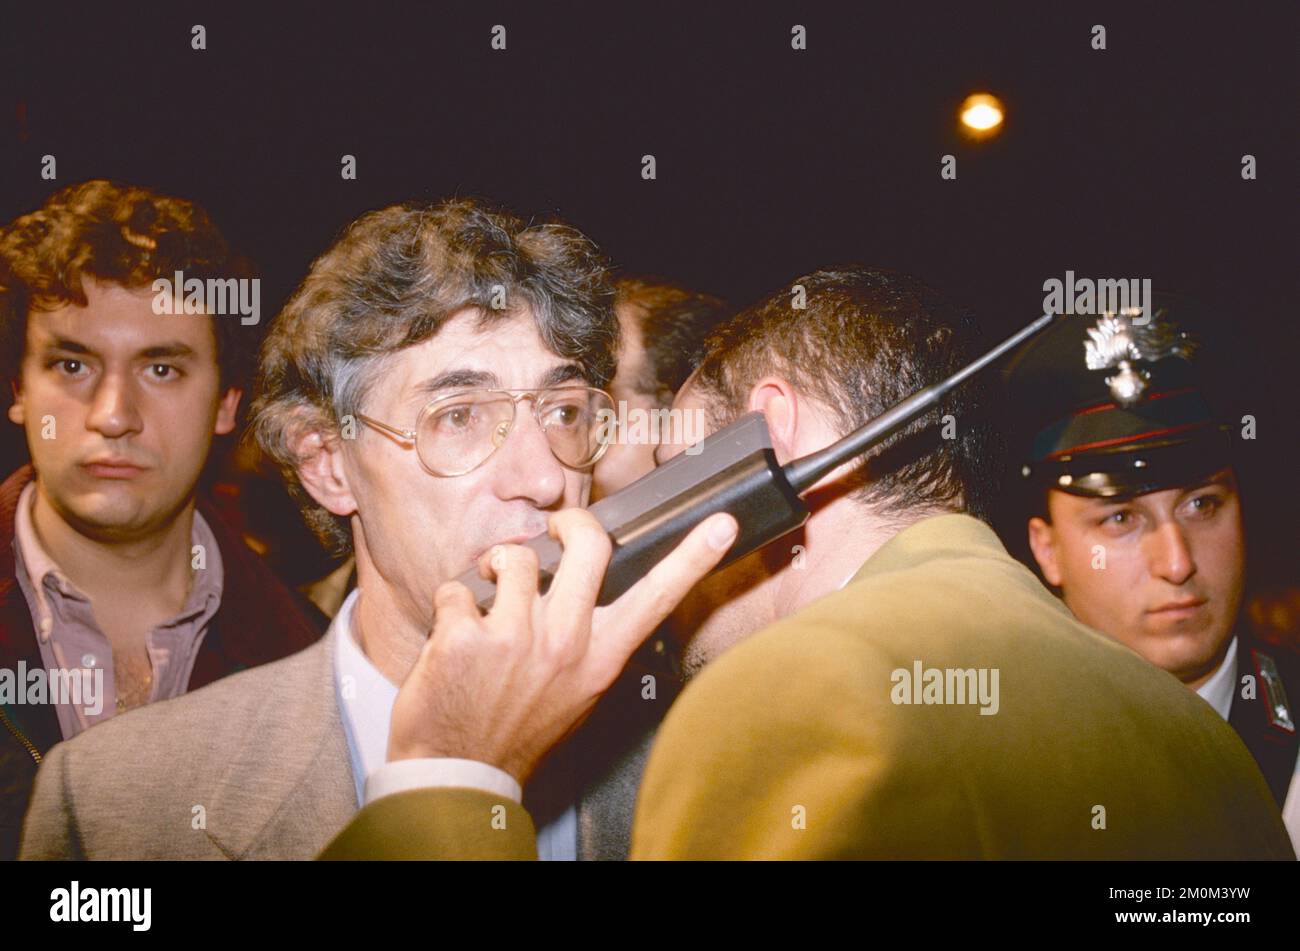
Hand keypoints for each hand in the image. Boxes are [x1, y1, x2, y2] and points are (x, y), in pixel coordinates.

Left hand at [387, 508, 738, 782]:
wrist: (461, 771)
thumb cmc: (519, 730)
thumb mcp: (578, 694)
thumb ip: (591, 643)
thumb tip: (590, 593)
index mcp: (600, 657)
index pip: (656, 598)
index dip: (692, 557)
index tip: (721, 525)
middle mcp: (564, 642)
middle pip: (587, 544)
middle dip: (569, 523)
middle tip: (555, 530)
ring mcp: (515, 637)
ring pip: (514, 557)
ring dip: (496, 567)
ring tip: (491, 596)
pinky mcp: (465, 636)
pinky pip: (457, 588)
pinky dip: (451, 604)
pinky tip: (456, 633)